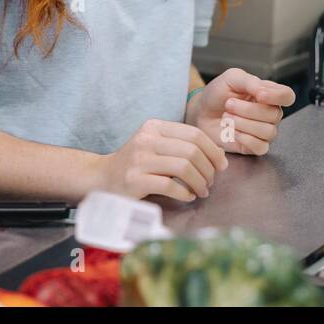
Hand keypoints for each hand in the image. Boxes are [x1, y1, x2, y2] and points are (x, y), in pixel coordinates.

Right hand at [95, 119, 227, 201]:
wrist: (102, 178)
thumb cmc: (137, 164)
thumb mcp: (157, 146)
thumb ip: (183, 146)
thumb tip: (219, 155)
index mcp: (155, 127)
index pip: (194, 134)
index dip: (213, 150)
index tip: (221, 166)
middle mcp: (146, 139)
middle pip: (192, 151)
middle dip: (208, 169)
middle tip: (210, 182)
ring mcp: (139, 160)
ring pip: (184, 168)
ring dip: (199, 182)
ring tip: (202, 191)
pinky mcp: (135, 181)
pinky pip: (170, 186)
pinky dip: (185, 193)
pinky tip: (188, 197)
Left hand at [187, 68, 295, 155]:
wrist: (202, 112)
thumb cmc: (218, 94)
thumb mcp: (231, 78)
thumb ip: (249, 81)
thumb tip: (263, 92)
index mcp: (269, 94)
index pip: (287, 96)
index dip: (277, 96)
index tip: (259, 95)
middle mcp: (270, 113)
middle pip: (275, 115)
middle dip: (248, 109)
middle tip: (228, 104)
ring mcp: (264, 131)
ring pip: (268, 131)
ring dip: (243, 123)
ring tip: (226, 117)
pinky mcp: (254, 146)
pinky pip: (261, 146)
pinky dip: (245, 139)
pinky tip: (232, 132)